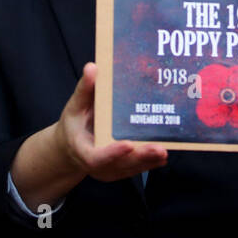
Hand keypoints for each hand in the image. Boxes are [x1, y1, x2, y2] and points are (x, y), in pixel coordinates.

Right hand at [54, 62, 168, 182]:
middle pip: (121, 164)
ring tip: (165, 150)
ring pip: (132, 168)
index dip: (112, 153)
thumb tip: (92, 67)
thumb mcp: (75, 106)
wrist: (72, 146)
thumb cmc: (75, 124)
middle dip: (141, 157)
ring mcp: (111, 170)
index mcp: (82, 150)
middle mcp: (97, 165)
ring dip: (149, 160)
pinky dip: (151, 162)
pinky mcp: (121, 170)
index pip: (96, 157)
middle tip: (159, 148)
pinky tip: (164, 154)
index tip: (128, 144)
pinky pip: (137, 168)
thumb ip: (85, 89)